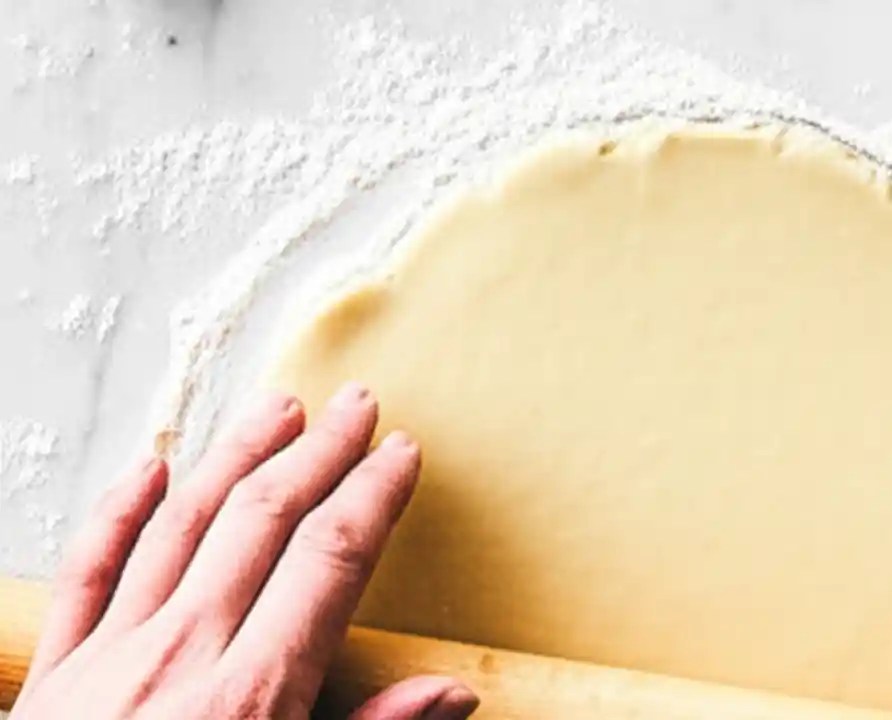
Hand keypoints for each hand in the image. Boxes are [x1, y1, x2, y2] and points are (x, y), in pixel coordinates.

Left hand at [12, 385, 477, 719]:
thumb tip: (448, 693)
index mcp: (254, 696)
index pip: (330, 559)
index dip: (372, 495)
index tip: (401, 454)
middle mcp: (183, 656)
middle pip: (264, 520)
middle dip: (318, 452)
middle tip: (356, 406)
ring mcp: (111, 658)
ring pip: (182, 522)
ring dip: (236, 455)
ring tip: (277, 407)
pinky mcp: (54, 675)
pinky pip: (87, 571)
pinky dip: (119, 511)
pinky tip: (152, 468)